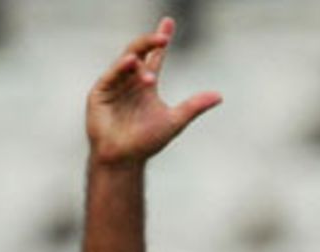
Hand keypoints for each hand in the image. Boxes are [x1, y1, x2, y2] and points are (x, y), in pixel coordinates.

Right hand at [87, 17, 220, 166]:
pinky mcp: (100, 92)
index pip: (155, 57)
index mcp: (146, 83)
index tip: (169, 23)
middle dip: (150, 43)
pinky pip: (111, 74)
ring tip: (152, 76)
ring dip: (139, 62)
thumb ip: (194, 106)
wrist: (124, 160)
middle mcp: (130, 79)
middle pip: (140, 52)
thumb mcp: (174, 121)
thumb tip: (219, 96)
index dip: (162, 40)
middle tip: (163, 38)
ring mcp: (114, 84)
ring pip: (126, 61)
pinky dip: (121, 67)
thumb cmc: (146, 142)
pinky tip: (132, 62)